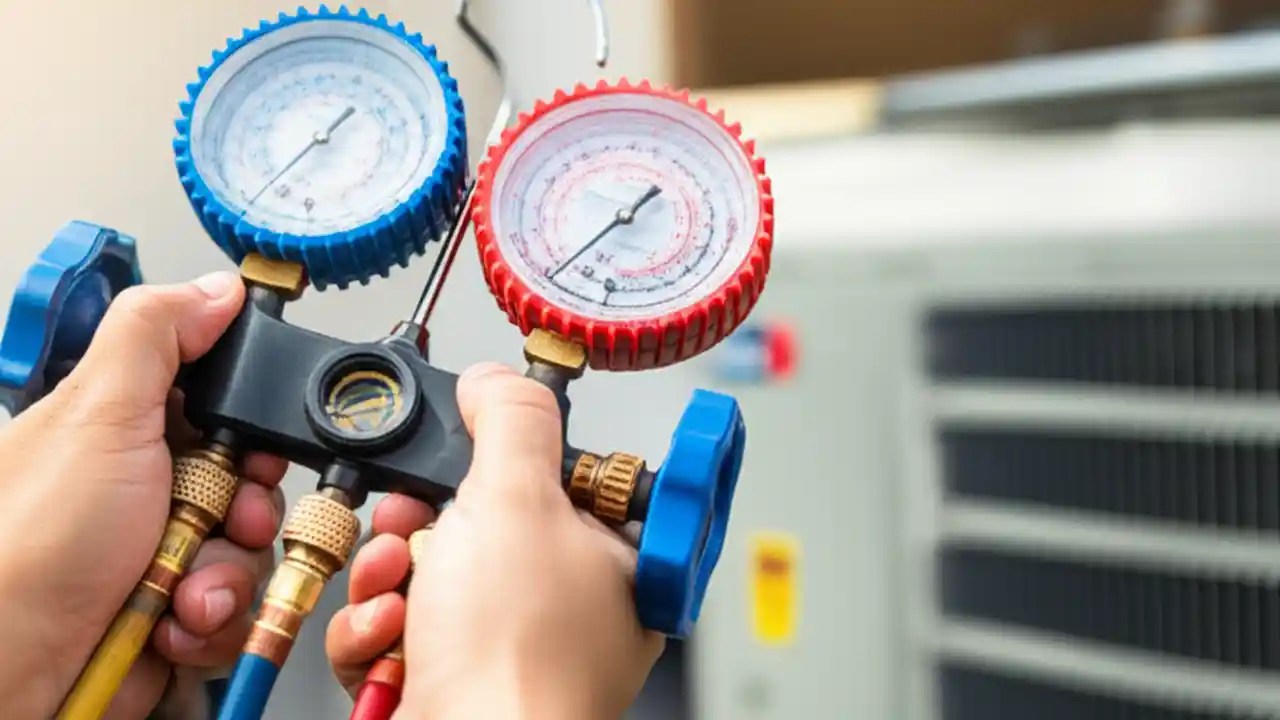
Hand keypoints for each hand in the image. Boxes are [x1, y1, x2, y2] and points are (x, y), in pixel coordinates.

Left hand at [0, 272, 284, 718]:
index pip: (222, 402)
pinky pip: (240, 608)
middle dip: (248, 507)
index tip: (253, 443)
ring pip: (252, 549)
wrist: (15, 668)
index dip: (253, 423)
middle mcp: (149, 488)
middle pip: (253, 479)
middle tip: (222, 516)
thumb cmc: (29, 545)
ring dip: (226, 574)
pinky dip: (214, 621)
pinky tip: (174, 621)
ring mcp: (165, 554)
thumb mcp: (99, 415)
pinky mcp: (179, 613)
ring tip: (182, 587)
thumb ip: (157, 336)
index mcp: (127, 427)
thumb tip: (218, 288)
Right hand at [326, 363, 664, 718]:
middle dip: (423, 524)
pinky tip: (386, 639)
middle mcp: (562, 614)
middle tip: (413, 525)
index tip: (468, 461)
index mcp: (611, 566)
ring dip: (391, 575)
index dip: (500, 466)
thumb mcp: (516, 499)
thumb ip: (510, 422)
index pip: (555, 484)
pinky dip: (376, 632)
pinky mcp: (445, 687)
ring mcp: (501, 654)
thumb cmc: (518, 659)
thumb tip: (495, 380)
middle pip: (475, 528)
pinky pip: (396, 634)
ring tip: (397, 588)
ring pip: (426, 578)